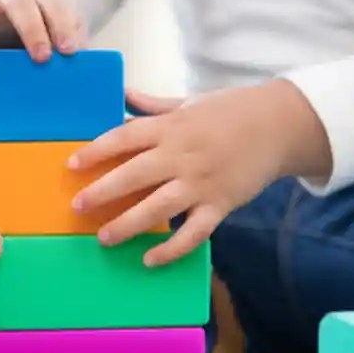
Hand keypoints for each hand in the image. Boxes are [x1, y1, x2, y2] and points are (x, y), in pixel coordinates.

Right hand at [0, 0, 86, 61]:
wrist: (17, 20)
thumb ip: (65, 60)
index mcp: (42, 0)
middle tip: (41, 57)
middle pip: (19, 2)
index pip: (54, 3)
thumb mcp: (58, 44)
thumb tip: (71, 92)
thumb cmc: (44, 38)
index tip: (68, 50)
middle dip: (31, 29)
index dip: (62, 24)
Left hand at [68, 80, 330, 266]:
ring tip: (104, 237)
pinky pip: (194, 232)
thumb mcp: (188, 102)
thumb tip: (123, 92)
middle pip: (135, 175)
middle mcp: (182, 155)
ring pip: (158, 207)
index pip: (125, 137)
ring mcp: (202, 182)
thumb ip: (153, 105)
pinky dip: (172, 249)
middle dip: (103, 192)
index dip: (96, 151)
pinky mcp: (221, 204)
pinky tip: (149, 259)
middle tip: (77, 206)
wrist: (280, 124)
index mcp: (171, 127)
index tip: (73, 165)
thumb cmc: (230, 111)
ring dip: (128, 224)